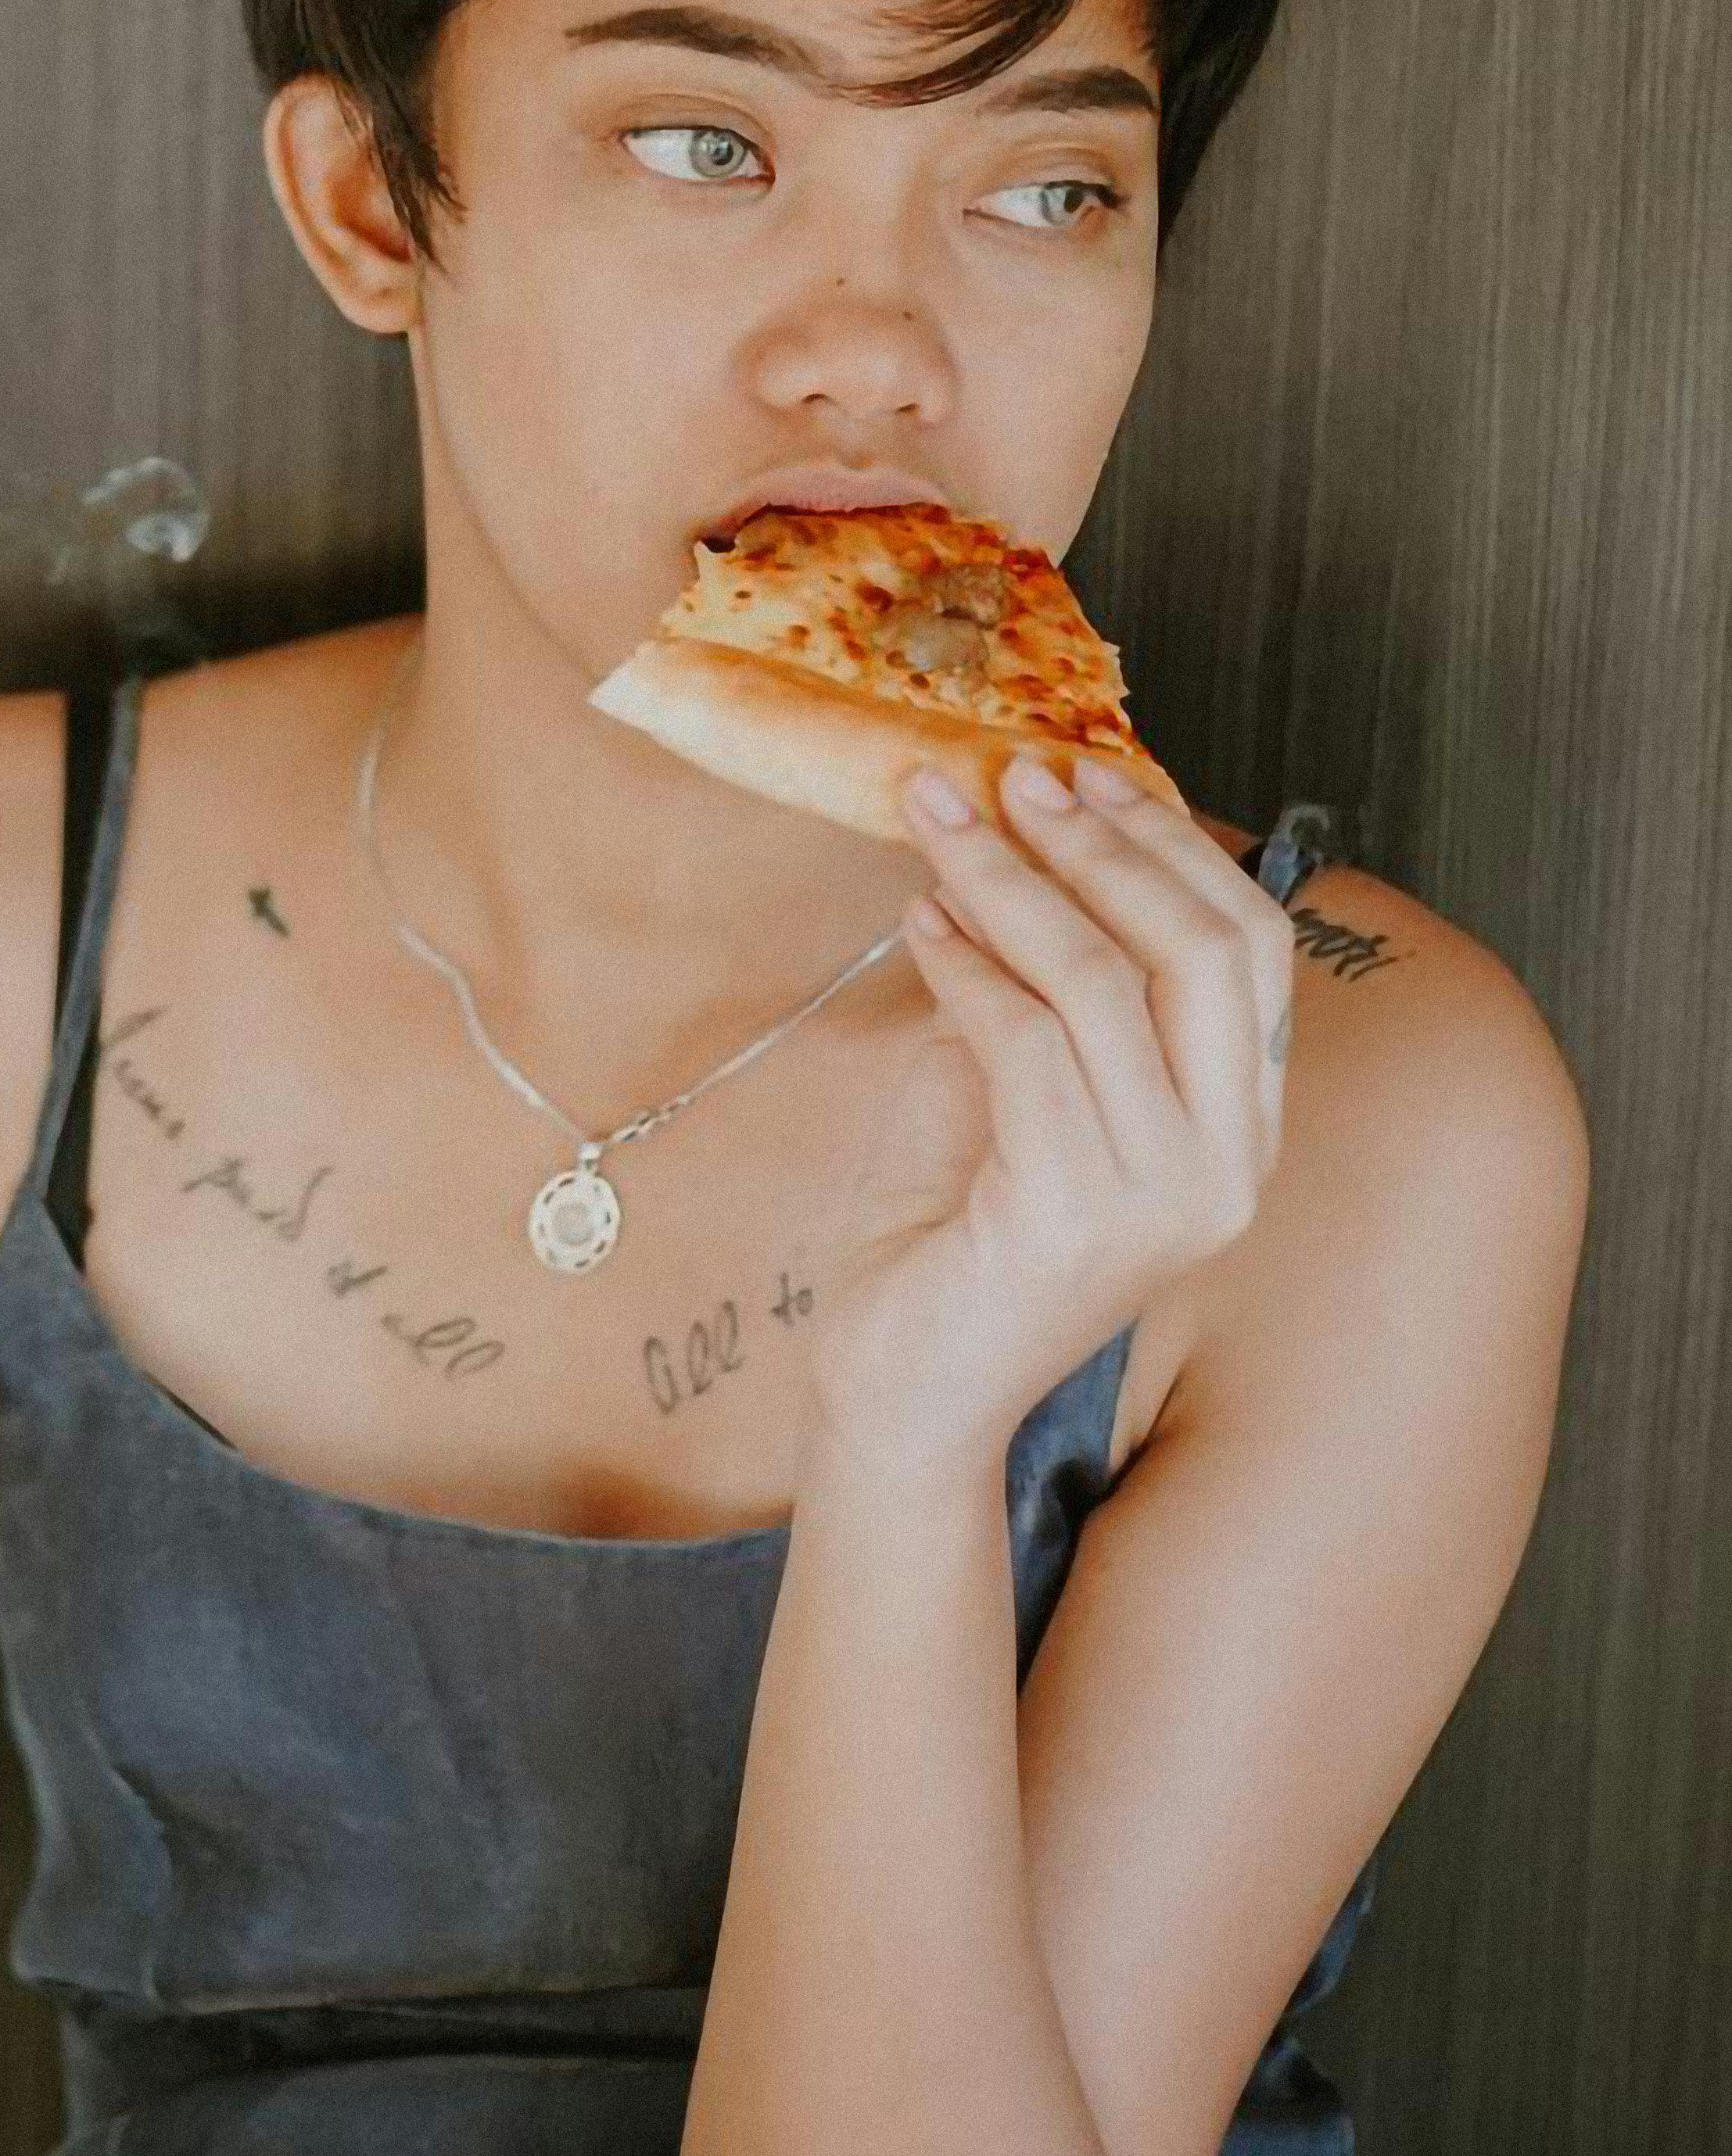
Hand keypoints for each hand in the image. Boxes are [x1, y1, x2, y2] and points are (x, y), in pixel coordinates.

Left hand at [804, 746, 1291, 1485]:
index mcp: (1241, 1126)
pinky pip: (1026, 1044)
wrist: (904, 1383)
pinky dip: (966, 964)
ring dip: (1010, 881)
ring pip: (1106, 982)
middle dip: (1104, 844)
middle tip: (1011, 777)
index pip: (1252, 948)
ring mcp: (1164, 1199)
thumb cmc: (955, 1222)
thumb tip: (1017, 824)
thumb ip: (1045, 972)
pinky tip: (917, 923)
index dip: (1171, 846)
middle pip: (1204, 950)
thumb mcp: (1019, 1071)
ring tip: (936, 824)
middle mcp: (1229, 1166)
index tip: (1083, 772)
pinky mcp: (1076, 1218)